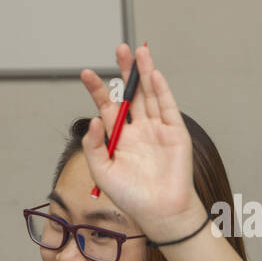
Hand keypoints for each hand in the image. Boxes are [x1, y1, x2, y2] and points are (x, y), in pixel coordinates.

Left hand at [79, 43, 204, 239]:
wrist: (159, 211)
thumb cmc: (130, 196)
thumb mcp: (102, 172)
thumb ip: (94, 147)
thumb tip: (94, 120)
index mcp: (118, 138)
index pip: (107, 106)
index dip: (98, 90)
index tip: (86, 73)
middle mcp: (138, 129)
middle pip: (131, 93)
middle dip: (125, 72)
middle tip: (119, 48)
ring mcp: (158, 128)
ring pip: (150, 94)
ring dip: (144, 72)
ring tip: (138, 51)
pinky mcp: (175, 132)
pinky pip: (167, 107)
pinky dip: (161, 90)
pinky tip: (153, 74)